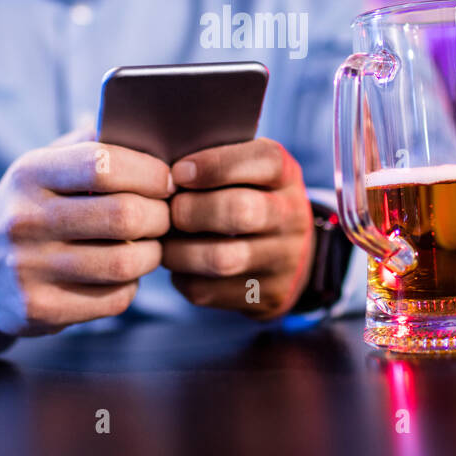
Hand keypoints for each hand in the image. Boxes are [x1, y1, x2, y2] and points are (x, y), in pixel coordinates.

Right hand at [0, 127, 173, 336]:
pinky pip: (113, 299)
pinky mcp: (38, 309)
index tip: (165, 181)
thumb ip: (92, 143)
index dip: (148, 172)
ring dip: (152, 254)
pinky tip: (122, 274)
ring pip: (124, 263)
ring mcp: (28, 268)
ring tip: (150, 245)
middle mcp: (25, 219)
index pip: (102, 163)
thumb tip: (150, 131)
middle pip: (123, 215)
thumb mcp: (46, 165)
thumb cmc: (32, 205)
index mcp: (30, 173)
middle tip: (165, 217)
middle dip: (160, 216)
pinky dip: (130, 285)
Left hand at [161, 138, 315, 319]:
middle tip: (170, 211)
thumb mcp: (249, 169)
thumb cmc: (251, 196)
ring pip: (223, 259)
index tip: (178, 173)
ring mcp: (284, 259)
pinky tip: (180, 265)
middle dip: (192, 210)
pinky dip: (184, 277)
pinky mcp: (267, 295)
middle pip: (241, 211)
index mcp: (285, 174)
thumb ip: (215, 161)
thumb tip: (162, 168)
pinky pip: (211, 290)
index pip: (262, 160)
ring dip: (180, 250)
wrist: (293, 253)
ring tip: (165, 242)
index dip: (214, 166)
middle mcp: (291, 215)